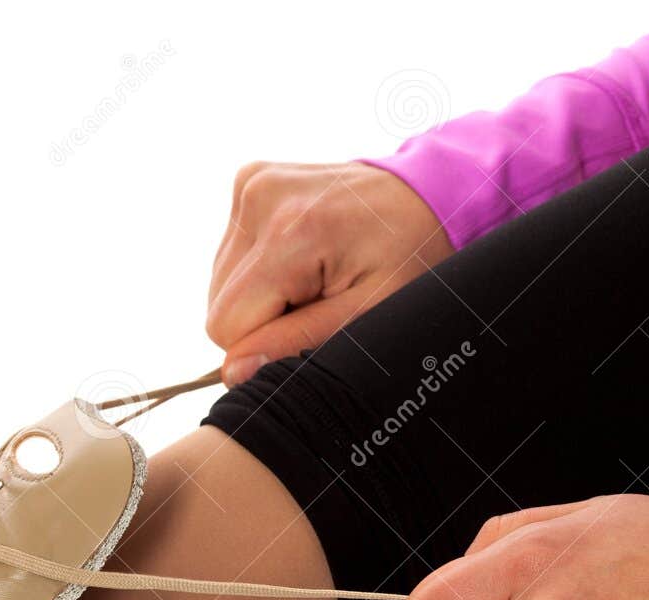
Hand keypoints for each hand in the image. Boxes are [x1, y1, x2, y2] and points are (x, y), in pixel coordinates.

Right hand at [206, 162, 452, 382]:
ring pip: (221, 282)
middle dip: (265, 312)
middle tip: (320, 293)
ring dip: (263, 289)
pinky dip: (261, 262)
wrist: (429, 195)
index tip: (314, 317)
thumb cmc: (409, 259)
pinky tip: (302, 248)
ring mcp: (253, 182)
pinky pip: (229, 252)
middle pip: (219, 304)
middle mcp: (262, 197)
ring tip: (315, 270)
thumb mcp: (368, 314)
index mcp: (291, 232)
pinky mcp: (250, 179)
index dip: (267, 339)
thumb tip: (233, 371)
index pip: (226, 325)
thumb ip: (297, 343)